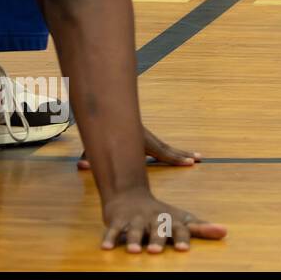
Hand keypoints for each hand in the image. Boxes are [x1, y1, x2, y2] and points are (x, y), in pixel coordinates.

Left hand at [78, 126, 200, 169]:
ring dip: (180, 153)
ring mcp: (146, 138)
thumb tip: (81, 165)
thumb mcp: (93, 146)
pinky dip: (171, 152)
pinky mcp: (143, 138)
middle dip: (183, 154)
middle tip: (199, 158)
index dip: (175, 158)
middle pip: (168, 148)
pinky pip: (160, 147)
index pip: (160, 152)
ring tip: (197, 157)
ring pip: (166, 147)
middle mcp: (146, 139)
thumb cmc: (97, 134)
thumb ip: (88, 156)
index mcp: (138, 142)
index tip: (190, 161)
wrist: (103, 113)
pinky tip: (179, 154)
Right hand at [100, 187, 225, 252]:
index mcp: (171, 219)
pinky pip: (113, 229)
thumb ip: (201, 228)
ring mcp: (136, 218)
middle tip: (156, 250)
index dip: (182, 238)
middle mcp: (154, 218)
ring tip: (134, 250)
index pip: (179, 228)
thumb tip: (226, 232)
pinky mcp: (118, 220)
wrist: (131, 194)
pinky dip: (110, 237)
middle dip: (157, 238)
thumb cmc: (161, 213)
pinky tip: (106, 248)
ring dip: (134, 239)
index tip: (185, 249)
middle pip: (157, 228)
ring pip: (135, 229)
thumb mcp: (181, 219)